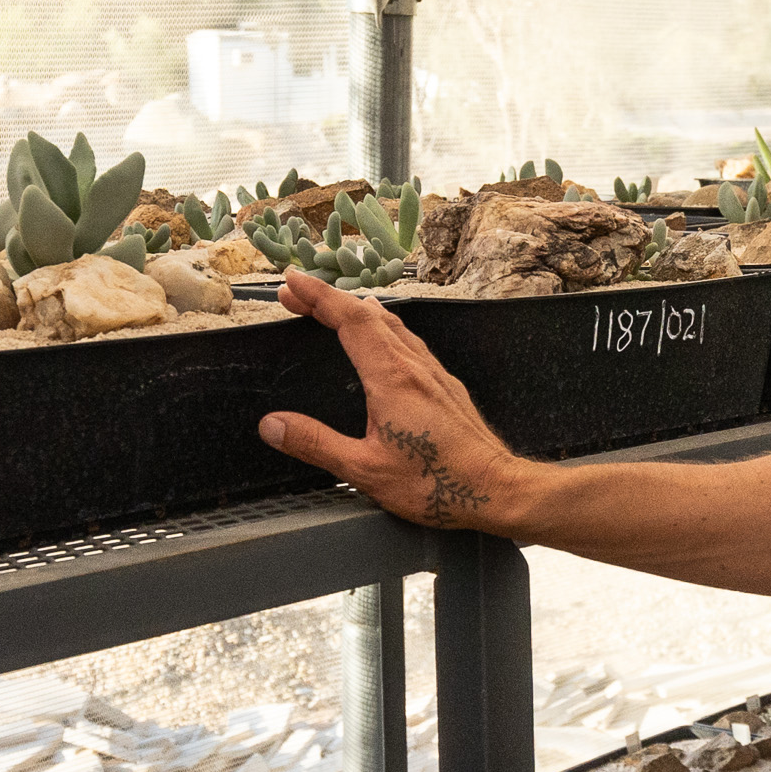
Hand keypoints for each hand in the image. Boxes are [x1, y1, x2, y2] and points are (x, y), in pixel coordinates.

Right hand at [255, 269, 530, 531]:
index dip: (319, 296)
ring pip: (394, 325)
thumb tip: (272, 425)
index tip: (292, 281)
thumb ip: (316, 444)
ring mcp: (435, 374)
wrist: (498, 490)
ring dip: (358, 311)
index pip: (350, 319)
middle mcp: (415, 366)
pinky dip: (384, 328)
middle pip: (370, 315)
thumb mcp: (365, 470)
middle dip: (330, 299)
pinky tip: (382, 340)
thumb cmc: (437, 484)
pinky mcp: (447, 387)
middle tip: (297, 296)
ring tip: (332, 309)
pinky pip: (410, 342)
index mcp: (392, 377)